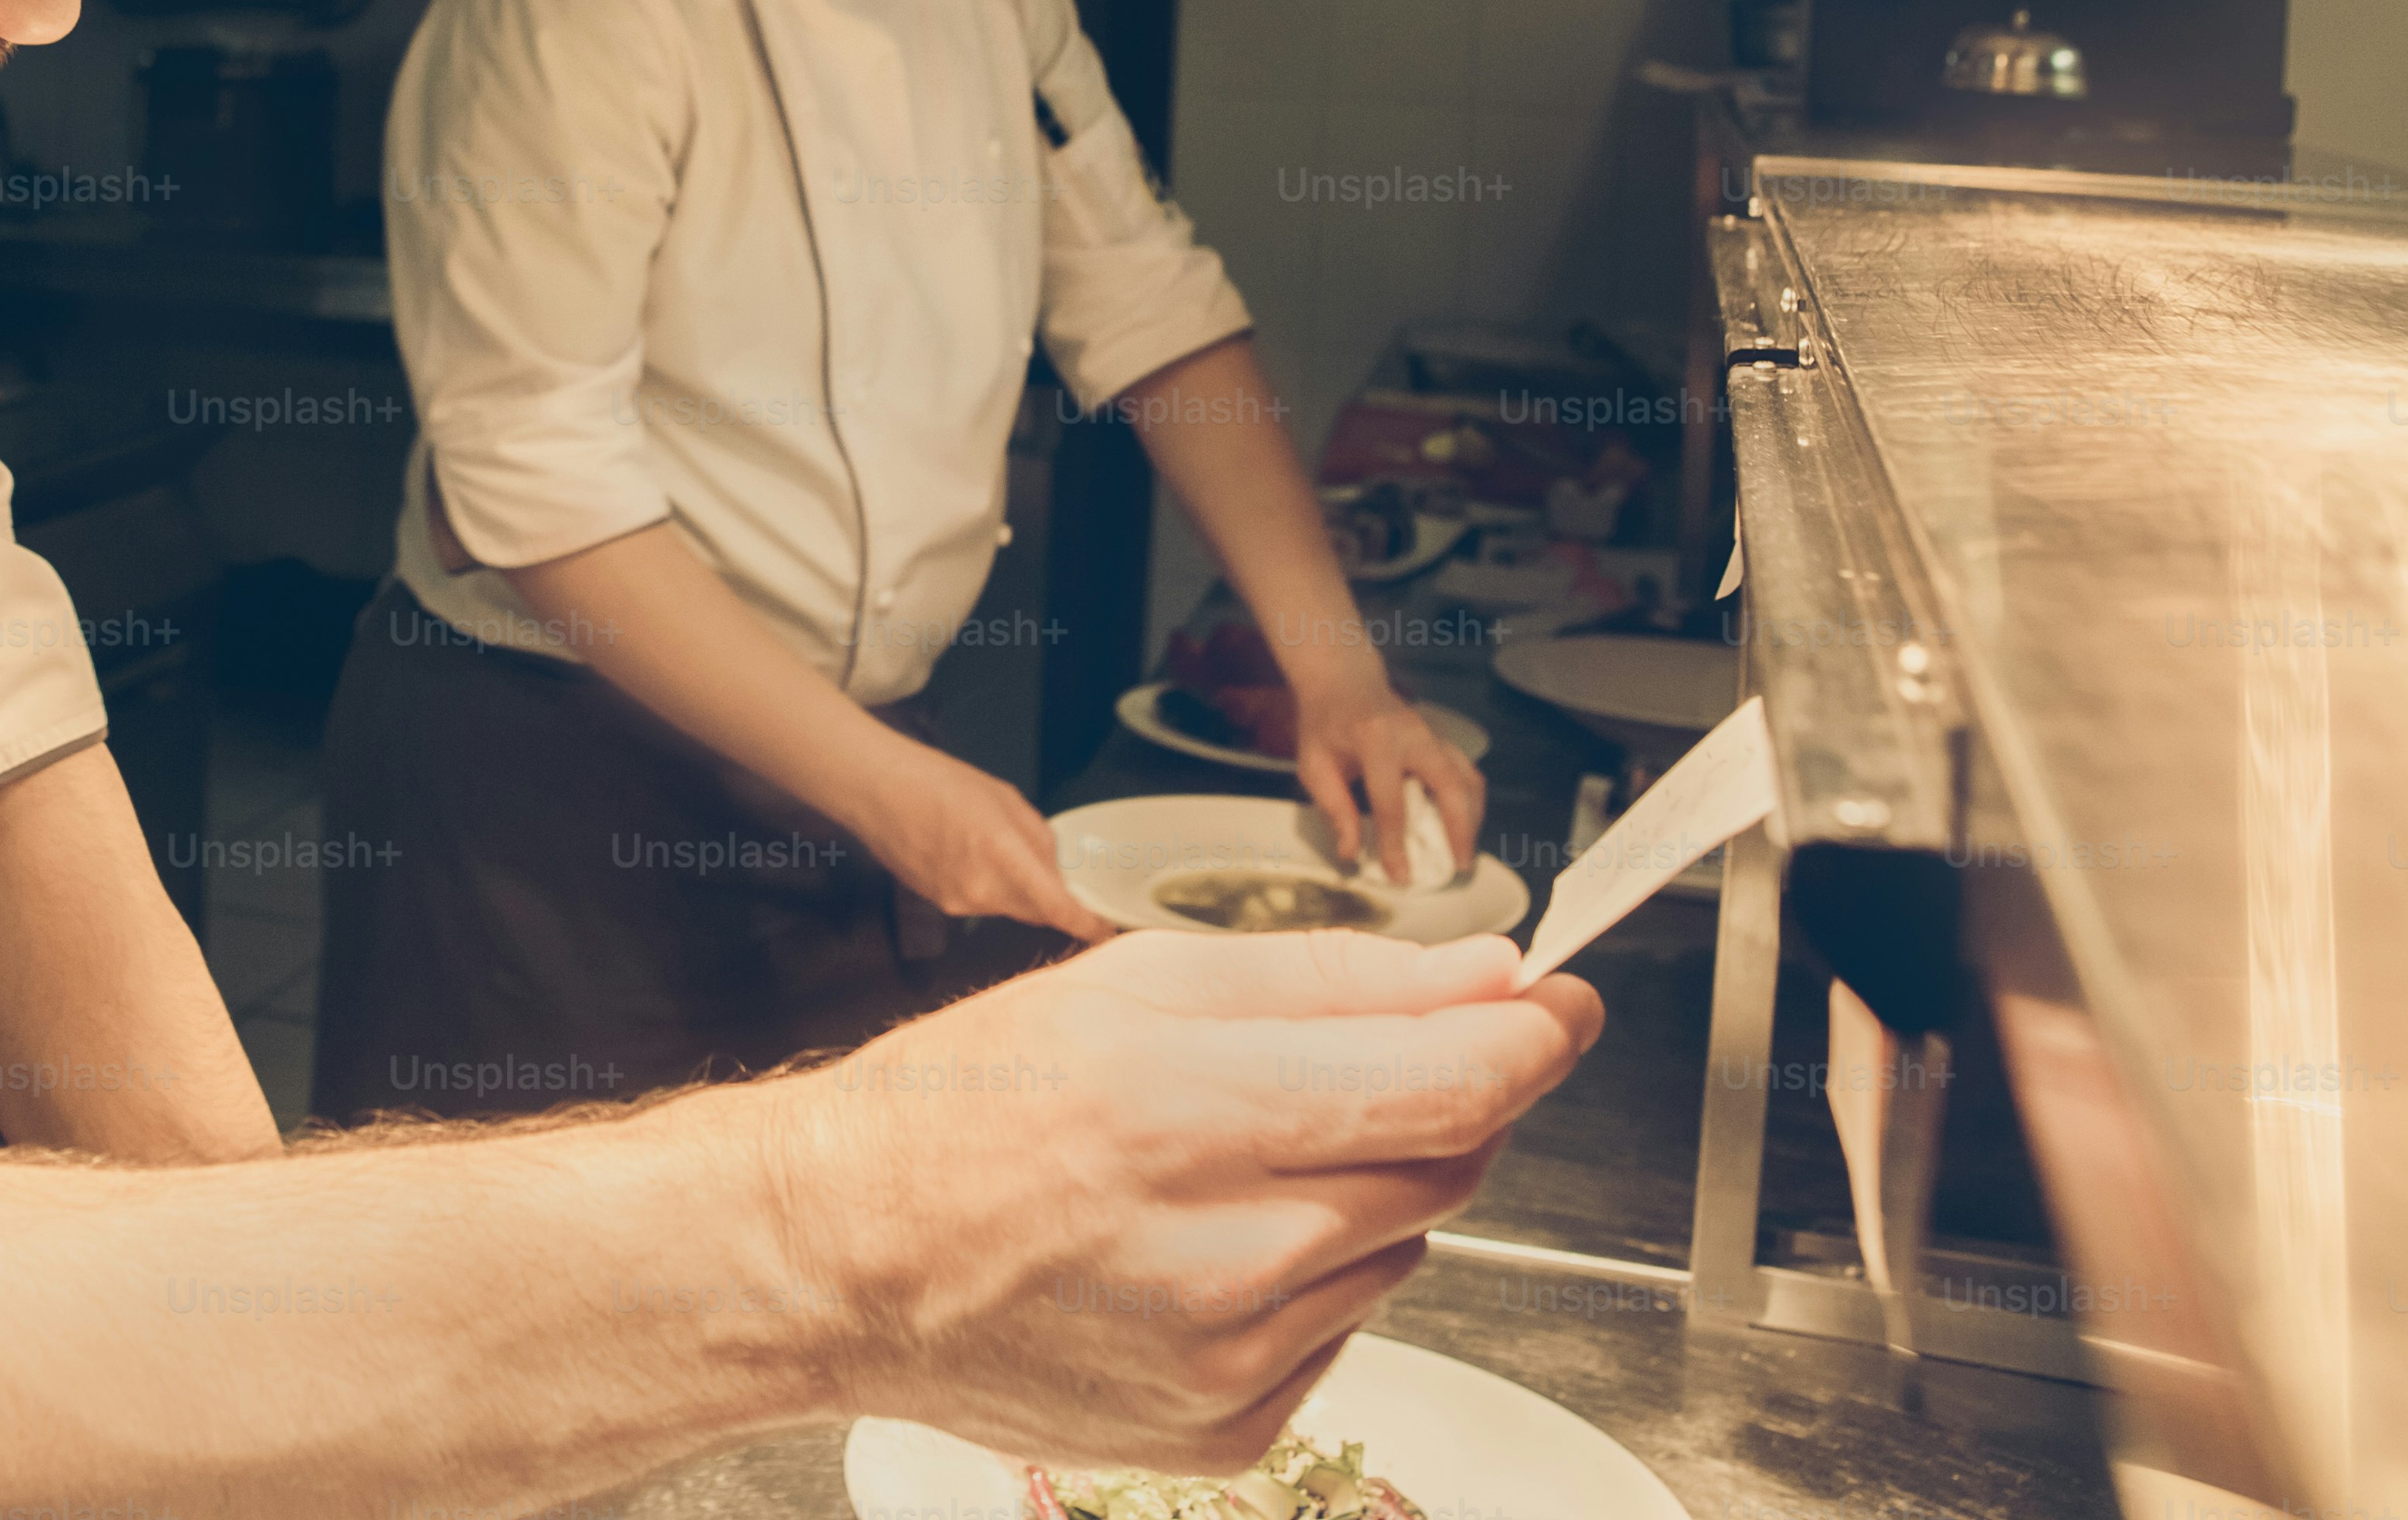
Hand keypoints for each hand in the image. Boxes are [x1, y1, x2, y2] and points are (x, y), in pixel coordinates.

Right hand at [775, 930, 1605, 1469]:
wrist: (844, 1260)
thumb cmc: (969, 1107)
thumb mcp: (1133, 984)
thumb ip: (1330, 980)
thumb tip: (1487, 976)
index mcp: (1187, 1110)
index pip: (1449, 1084)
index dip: (1533, 1036)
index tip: (1563, 1000)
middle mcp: (1221, 1251)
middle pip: (1444, 1164)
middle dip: (1436, 1097)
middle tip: (1349, 1064)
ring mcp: (1230, 1360)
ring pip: (1403, 1248)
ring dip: (1362, 1189)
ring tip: (1230, 1161)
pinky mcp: (1227, 1430)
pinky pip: (1343, 1331)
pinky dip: (1309, 1278)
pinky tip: (1205, 1246)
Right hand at [841, 738, 1120, 939]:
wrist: (875, 790)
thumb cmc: (935, 782)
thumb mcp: (1004, 797)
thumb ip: (1038, 838)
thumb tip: (1055, 870)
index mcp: (1002, 854)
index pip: (1055, 905)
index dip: (1085, 924)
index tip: (1105, 932)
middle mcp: (981, 889)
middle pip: (1035, 910)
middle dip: (1048, 896)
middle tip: (1045, 864)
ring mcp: (958, 902)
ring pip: (1007, 907)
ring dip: (1015, 888)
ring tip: (990, 844)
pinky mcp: (940, 905)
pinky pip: (980, 904)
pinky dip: (987, 887)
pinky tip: (966, 854)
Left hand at [1288, 682, 1486, 882]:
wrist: (1343, 681)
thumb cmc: (1325, 725)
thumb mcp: (1315, 765)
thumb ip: (1334, 809)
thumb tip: (1351, 853)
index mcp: (1375, 741)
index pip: (1391, 803)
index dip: (1395, 844)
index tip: (1400, 876)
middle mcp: (1412, 736)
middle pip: (1450, 786)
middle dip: (1459, 830)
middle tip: (1458, 866)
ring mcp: (1432, 735)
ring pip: (1468, 778)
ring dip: (1472, 818)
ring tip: (1464, 851)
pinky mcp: (1441, 740)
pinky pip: (1467, 772)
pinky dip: (1471, 801)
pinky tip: (1463, 825)